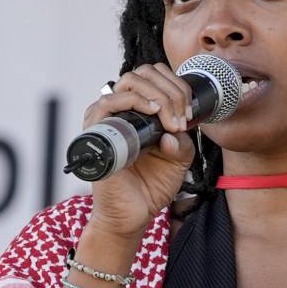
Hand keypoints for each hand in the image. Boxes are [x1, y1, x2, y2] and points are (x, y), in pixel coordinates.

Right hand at [82, 63, 195, 235]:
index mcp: (139, 112)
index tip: (189, 115)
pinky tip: (153, 112)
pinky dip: (135, 101)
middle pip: (144, 74)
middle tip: (182, 119)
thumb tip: (172, 131)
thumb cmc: (150, 187)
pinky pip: (109, 102)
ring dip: (158, 95)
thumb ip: (182, 142)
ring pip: (130, 81)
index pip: (155, 77)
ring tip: (170, 119)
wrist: (133, 214)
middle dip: (171, 91)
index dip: (177, 87)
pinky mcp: (96, 130)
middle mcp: (121, 110)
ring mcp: (107, 118)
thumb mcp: (178, 161)